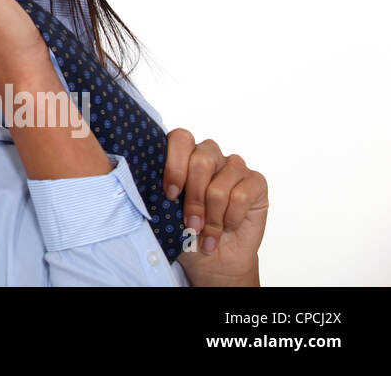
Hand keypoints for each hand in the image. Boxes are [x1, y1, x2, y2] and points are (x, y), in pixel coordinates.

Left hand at [165, 129, 267, 285]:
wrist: (215, 259)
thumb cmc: (186, 232)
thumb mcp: (164, 212)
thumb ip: (156, 191)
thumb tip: (142, 183)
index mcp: (184, 154)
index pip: (181, 139)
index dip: (175, 165)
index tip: (170, 194)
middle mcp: (210, 155)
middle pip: (201, 160)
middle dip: (194, 198)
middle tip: (192, 224)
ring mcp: (234, 166)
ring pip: (221, 185)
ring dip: (212, 216)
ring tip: (208, 234)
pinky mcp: (256, 182)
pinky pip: (242, 195)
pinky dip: (231, 217)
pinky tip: (228, 226)